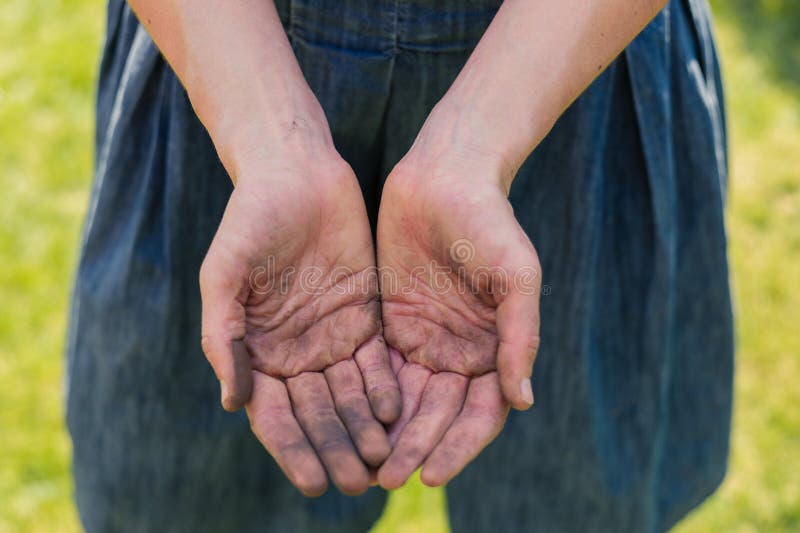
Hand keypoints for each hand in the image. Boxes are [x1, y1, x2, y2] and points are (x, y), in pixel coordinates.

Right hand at [200, 139, 400, 495]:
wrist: (297, 174)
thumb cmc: (251, 219)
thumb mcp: (224, 274)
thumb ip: (224, 336)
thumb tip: (234, 404)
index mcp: (256, 350)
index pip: (275, 415)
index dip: (293, 451)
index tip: (313, 483)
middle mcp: (296, 351)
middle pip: (317, 413)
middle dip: (335, 449)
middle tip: (356, 483)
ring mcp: (332, 334)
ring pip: (350, 395)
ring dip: (364, 429)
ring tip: (381, 462)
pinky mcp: (365, 315)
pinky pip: (377, 360)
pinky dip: (384, 387)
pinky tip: (396, 412)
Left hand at [375, 131, 541, 488]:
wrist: (444, 176)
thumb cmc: (490, 221)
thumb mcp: (516, 276)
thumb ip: (520, 335)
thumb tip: (521, 400)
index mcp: (494, 348)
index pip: (479, 414)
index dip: (458, 446)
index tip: (432, 474)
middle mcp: (458, 351)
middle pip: (437, 414)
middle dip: (416, 448)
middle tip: (388, 479)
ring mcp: (422, 338)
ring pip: (405, 400)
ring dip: (388, 433)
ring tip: (365, 465)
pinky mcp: (388, 321)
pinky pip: (376, 367)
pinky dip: (366, 397)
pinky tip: (347, 420)